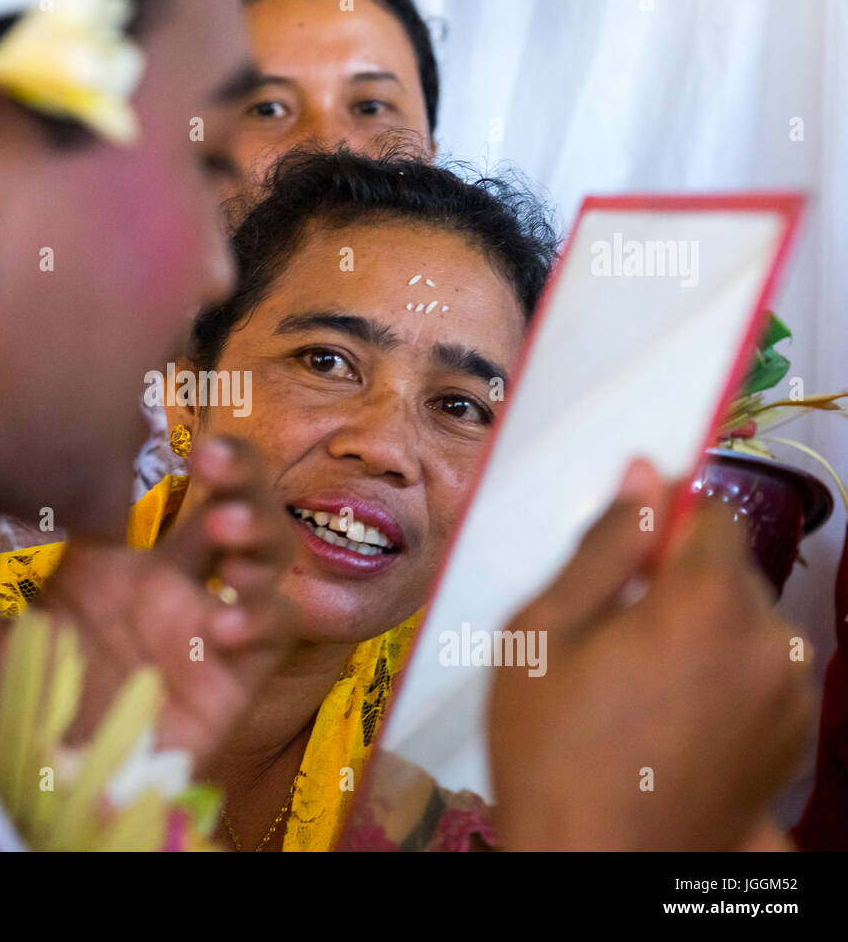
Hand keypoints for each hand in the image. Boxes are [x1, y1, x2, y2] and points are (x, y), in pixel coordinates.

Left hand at [0, 436, 297, 768]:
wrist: (43, 793)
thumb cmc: (7, 714)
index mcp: (114, 562)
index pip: (162, 485)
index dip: (172, 450)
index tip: (158, 424)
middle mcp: (171, 582)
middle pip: (234, 501)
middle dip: (241, 470)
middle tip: (213, 460)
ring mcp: (207, 624)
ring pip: (269, 554)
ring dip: (260, 530)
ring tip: (224, 532)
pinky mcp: (234, 675)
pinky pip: (275, 630)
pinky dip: (263, 616)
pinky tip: (224, 624)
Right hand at [489, 459, 814, 849]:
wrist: (596, 862)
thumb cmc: (553, 749)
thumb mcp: (545, 630)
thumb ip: (604, 546)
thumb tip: (642, 475)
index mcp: (709, 603)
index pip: (710, 511)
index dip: (663, 518)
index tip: (622, 550)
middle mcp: (772, 643)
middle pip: (729, 571)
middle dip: (677, 583)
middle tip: (609, 635)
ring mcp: (790, 700)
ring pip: (746, 625)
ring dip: (702, 633)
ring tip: (635, 687)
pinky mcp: (791, 743)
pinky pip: (760, 677)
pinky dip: (723, 679)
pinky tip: (666, 719)